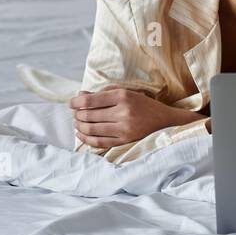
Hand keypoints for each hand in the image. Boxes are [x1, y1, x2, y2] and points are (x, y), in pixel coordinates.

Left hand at [69, 88, 200, 148]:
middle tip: (75, 114)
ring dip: (80, 126)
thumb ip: (103, 93)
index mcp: (123, 96)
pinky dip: (86, 138)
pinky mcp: (124, 141)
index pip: (91, 100)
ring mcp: (124, 128)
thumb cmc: (142, 104)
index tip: (71, 103)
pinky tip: (81, 134)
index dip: (76, 102)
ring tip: (77, 123)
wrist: (164, 121)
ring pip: (91, 129)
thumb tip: (80, 96)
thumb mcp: (126, 92)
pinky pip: (99, 142)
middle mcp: (123, 112)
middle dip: (77, 115)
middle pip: (89, 115)